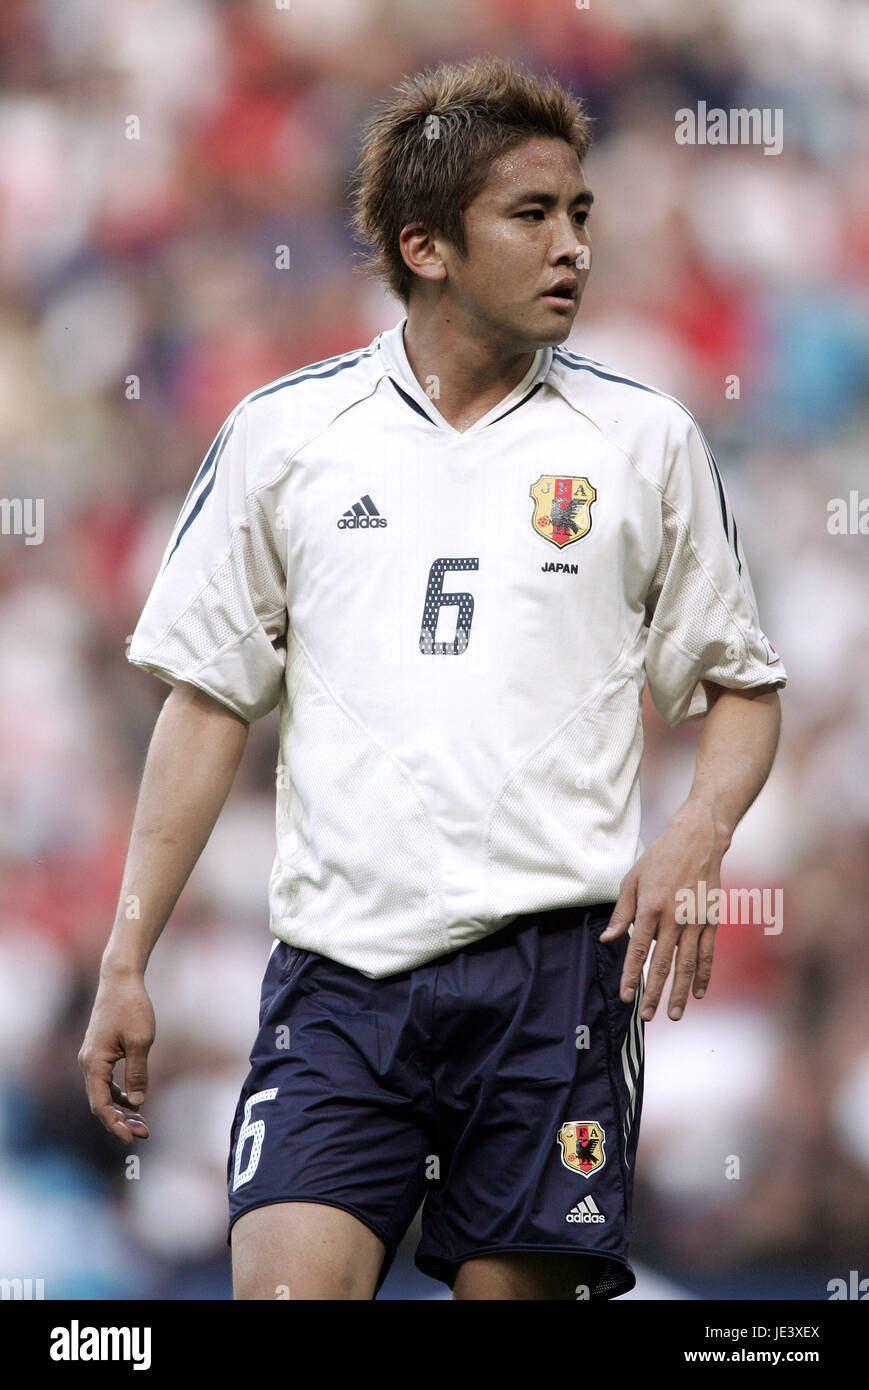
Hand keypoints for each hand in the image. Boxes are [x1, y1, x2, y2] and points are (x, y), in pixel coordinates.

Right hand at [78, 969, 154, 1143]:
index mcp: (94, 1063)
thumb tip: (138, 1103)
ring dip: (121, 1109)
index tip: (130, 1139)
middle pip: (101, 1102)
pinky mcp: (100, 1053)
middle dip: (121, 1121)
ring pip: (104, 1093)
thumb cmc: (131, 1007)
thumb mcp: (141, 1041)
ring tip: (142, 1123)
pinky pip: (106, 1082)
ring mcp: (92, 1058)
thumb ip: (137, 1073)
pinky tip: (135, 1103)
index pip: (100, 1104)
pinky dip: (119, 1094)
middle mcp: (88, 1063)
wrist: (121, 980)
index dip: (114, 1124)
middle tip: (144, 1133)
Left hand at [600, 802, 724, 1021]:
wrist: (698, 839)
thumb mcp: (632, 879)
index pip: (638, 950)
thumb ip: (621, 912)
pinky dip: (704, 975)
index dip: (631, 975)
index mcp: (650, 907)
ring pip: (688, 964)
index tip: (626, 996)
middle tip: (647, 1016)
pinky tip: (700, 992)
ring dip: (681, 992)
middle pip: (663, 963)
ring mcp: (696, 921)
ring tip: (675, 1014)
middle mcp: (674, 918)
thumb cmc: (660, 857)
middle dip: (654, 992)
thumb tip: (608, 939)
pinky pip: (708, 953)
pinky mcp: (712, 920)